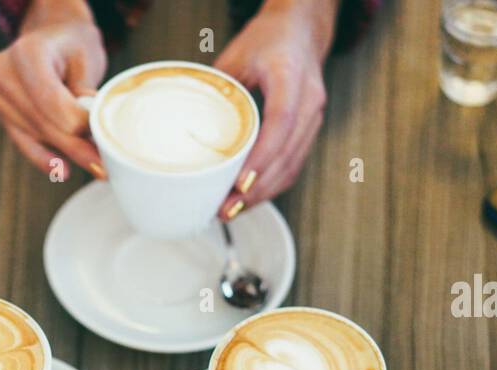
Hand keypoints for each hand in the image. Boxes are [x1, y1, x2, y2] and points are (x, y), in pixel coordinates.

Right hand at [0, 0, 106, 179]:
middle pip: (44, 124)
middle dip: (76, 148)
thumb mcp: (87, 58)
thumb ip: (85, 94)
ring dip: (66, 153)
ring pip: (37, 136)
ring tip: (94, 164)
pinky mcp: (2, 113)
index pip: (53, 103)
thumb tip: (94, 135)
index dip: (79, 126)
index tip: (104, 140)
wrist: (50, 35)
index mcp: (25, 54)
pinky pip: (23, 142)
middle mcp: (3, 74)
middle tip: (103, 168)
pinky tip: (62, 170)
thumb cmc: (72, 44)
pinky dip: (44, 158)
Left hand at [214, 0, 336, 217]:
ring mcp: (313, 117)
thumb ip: (215, 90)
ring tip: (232, 211)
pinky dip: (270, 186)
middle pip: (288, 154)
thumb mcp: (235, 56)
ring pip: (292, 166)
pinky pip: (293, 165)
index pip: (281, 121)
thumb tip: (183, 127)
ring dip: (263, 194)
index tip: (241, 183)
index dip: (262, 156)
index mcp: (290, 74)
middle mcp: (309, 99)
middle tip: (226, 209)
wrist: (301, 31)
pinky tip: (248, 199)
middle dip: (257, 188)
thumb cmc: (267, 40)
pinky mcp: (309, 132)